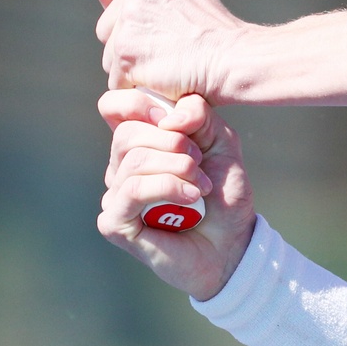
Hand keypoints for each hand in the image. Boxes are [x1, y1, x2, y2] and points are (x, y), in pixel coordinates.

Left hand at [91, 0, 245, 102]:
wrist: (235, 59)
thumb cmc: (219, 35)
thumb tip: (124, 12)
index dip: (114, 3)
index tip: (128, 15)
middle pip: (105, 25)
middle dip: (125, 41)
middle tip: (161, 46)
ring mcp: (129, 20)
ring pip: (109, 55)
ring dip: (131, 66)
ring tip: (166, 62)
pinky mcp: (125, 54)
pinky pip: (116, 80)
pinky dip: (136, 86)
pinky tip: (162, 78)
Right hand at [96, 89, 255, 300]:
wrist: (232, 243)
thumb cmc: (224, 192)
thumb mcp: (222, 142)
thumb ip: (200, 115)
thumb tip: (170, 115)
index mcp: (141, 142)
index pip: (114, 105)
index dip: (140, 102)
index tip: (174, 120)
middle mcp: (121, 166)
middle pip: (127, 133)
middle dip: (174, 143)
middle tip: (200, 163)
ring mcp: (114, 195)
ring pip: (133, 161)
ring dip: (178, 168)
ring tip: (202, 186)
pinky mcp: (114, 222)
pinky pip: (132, 190)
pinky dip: (168, 187)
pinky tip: (192, 197)